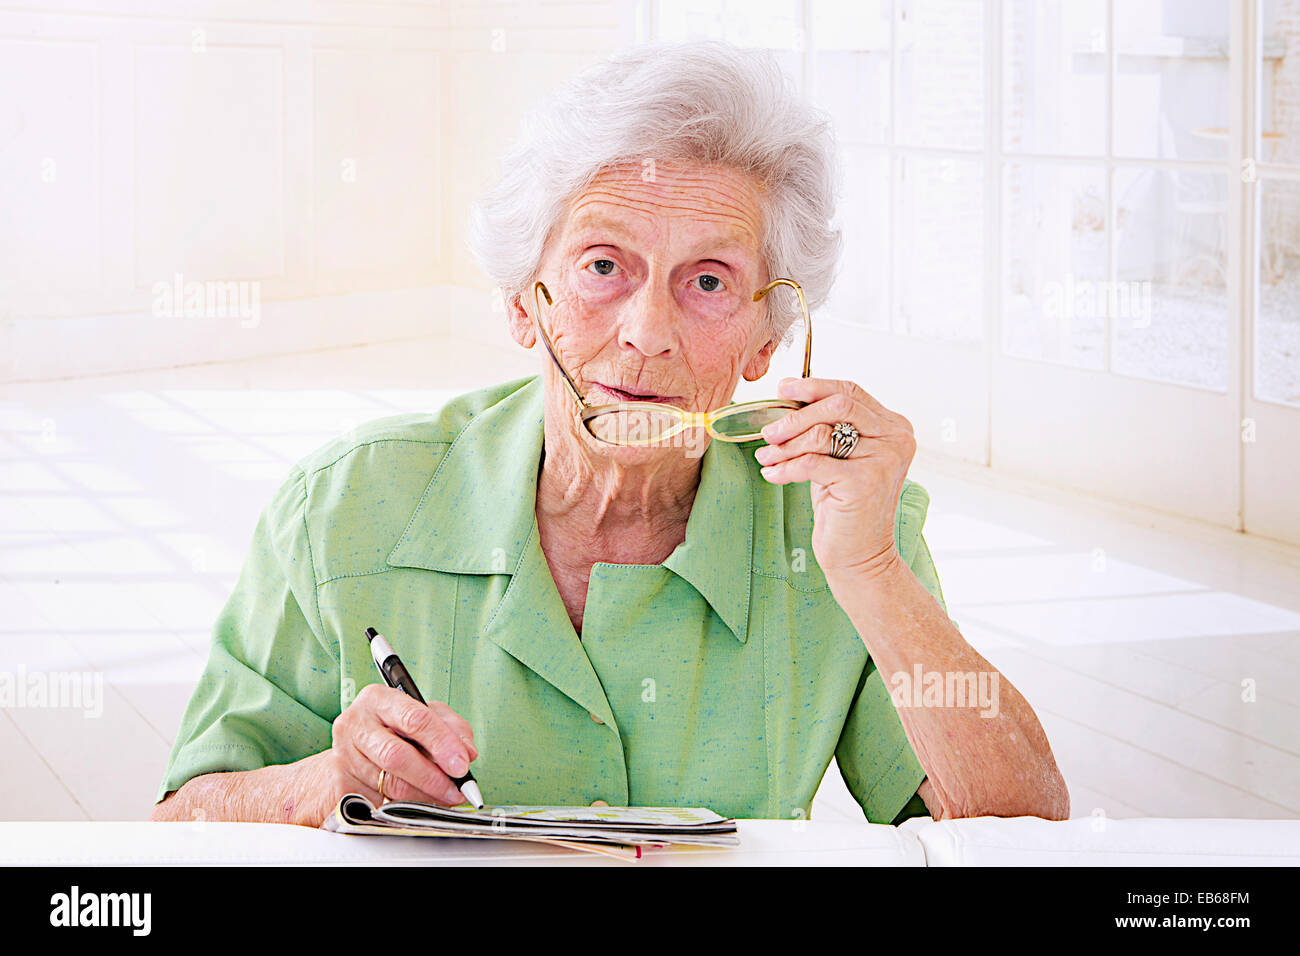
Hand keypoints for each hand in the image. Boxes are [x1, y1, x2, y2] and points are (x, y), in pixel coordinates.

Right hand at [318, 683, 478, 813]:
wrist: (354, 745)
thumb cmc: (393, 726)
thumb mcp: (426, 714)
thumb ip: (452, 728)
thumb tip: (467, 753)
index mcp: (378, 699)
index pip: (414, 719)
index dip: (442, 744)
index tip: (462, 764)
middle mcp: (355, 724)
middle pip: (397, 755)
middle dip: (432, 777)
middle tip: (456, 790)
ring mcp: (344, 754)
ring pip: (388, 783)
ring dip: (423, 796)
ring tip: (444, 798)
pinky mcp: (341, 782)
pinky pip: (378, 801)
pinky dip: (404, 807)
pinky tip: (419, 803)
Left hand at [753, 376, 915, 580]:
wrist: (860, 555)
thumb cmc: (845, 505)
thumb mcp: (839, 458)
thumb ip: (827, 427)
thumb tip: (788, 398)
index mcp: (894, 427)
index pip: (851, 391)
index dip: (814, 387)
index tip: (784, 389)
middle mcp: (896, 439)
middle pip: (837, 405)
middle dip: (795, 416)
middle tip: (769, 431)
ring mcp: (883, 460)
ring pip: (822, 433)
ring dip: (785, 445)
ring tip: (766, 457)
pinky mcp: (864, 482)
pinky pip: (812, 462)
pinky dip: (786, 467)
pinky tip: (772, 474)